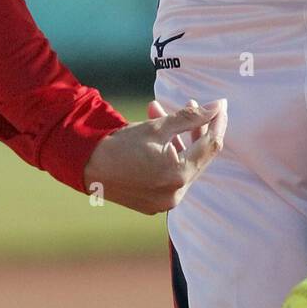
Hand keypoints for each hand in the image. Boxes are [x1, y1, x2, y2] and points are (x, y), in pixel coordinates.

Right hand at [82, 97, 226, 214]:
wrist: (85, 165)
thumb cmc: (120, 144)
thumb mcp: (157, 126)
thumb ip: (190, 117)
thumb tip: (217, 107)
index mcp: (178, 176)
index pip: (210, 146)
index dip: (217, 123)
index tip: (220, 105)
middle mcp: (175, 194)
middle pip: (199, 157)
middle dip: (197, 129)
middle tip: (195, 105)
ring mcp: (164, 201)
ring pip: (184, 164)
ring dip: (180, 139)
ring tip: (164, 112)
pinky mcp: (154, 202)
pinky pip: (171, 175)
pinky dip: (170, 155)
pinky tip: (161, 136)